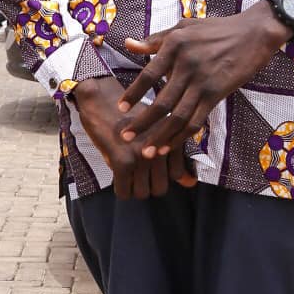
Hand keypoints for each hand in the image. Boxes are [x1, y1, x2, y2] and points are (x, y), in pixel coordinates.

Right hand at [72, 79, 197, 198]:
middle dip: (148, 185)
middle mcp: (160, 148)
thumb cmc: (129, 116)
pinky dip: (120, 191)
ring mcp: (142, 156)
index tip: (150, 165)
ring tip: (126, 176)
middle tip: (136, 175)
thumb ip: (175, 158)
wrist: (101, 99)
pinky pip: (124, 192)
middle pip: (160, 188)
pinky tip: (117, 179)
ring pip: (142, 193)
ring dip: (133, 189)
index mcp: (171, 139)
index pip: (176, 175)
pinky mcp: (122, 161)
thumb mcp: (157, 132)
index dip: (162, 173)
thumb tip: (191, 184)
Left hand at [116, 3, 288, 156]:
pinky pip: (197, 120)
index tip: (120, 108)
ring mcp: (203, 81)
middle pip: (161, 102)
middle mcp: (187, 65)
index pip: (148, 74)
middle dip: (141, 123)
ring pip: (178, 117)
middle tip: (125, 137)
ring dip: (160, 136)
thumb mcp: (183, 27)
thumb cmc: (216, 29)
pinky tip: (169, 146)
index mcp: (175, 46)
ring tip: (145, 152)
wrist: (254, 33)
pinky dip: (182, 136)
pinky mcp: (218, 94)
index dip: (133, 93)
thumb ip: (155, 39)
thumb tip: (128, 44)